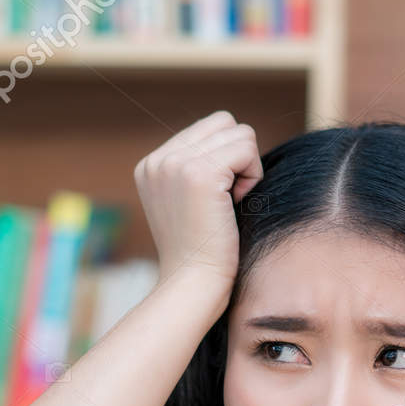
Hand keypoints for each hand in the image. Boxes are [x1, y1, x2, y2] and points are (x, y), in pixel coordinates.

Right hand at [134, 111, 261, 293]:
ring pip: (238, 132)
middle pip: (223, 123)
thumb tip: (237, 139)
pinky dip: (252, 175)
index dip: (227, 159)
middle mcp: (158, 159)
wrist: (195, 283)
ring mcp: (175, 163)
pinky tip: (238, 203)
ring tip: (232, 202)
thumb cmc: (206, 252)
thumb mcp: (193, 202)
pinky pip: (246, 147)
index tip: (220, 197)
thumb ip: (201, 168)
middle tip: (231, 198)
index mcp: (152, 165)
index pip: (208, 128)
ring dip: (247, 167)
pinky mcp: (198, 172)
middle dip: (238, 157)